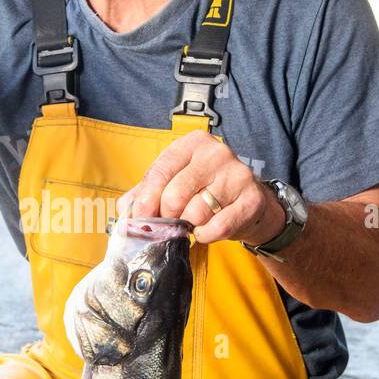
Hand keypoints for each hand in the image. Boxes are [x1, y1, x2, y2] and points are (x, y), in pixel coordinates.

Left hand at [116, 129, 286, 246]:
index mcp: (193, 143)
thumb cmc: (204, 191)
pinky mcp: (252, 200)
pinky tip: (206, 230)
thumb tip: (126, 211)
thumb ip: (145, 194)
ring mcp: (237, 175)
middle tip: (171, 223)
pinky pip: (217, 227)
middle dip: (167, 217)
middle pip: (175, 195)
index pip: (160, 171)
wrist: (247, 205)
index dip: (146, 199)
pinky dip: (205, 235)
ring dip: (188, 226)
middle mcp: (217, 153)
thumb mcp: (173, 184)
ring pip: (196, 213)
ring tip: (193, 222)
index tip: (140, 218)